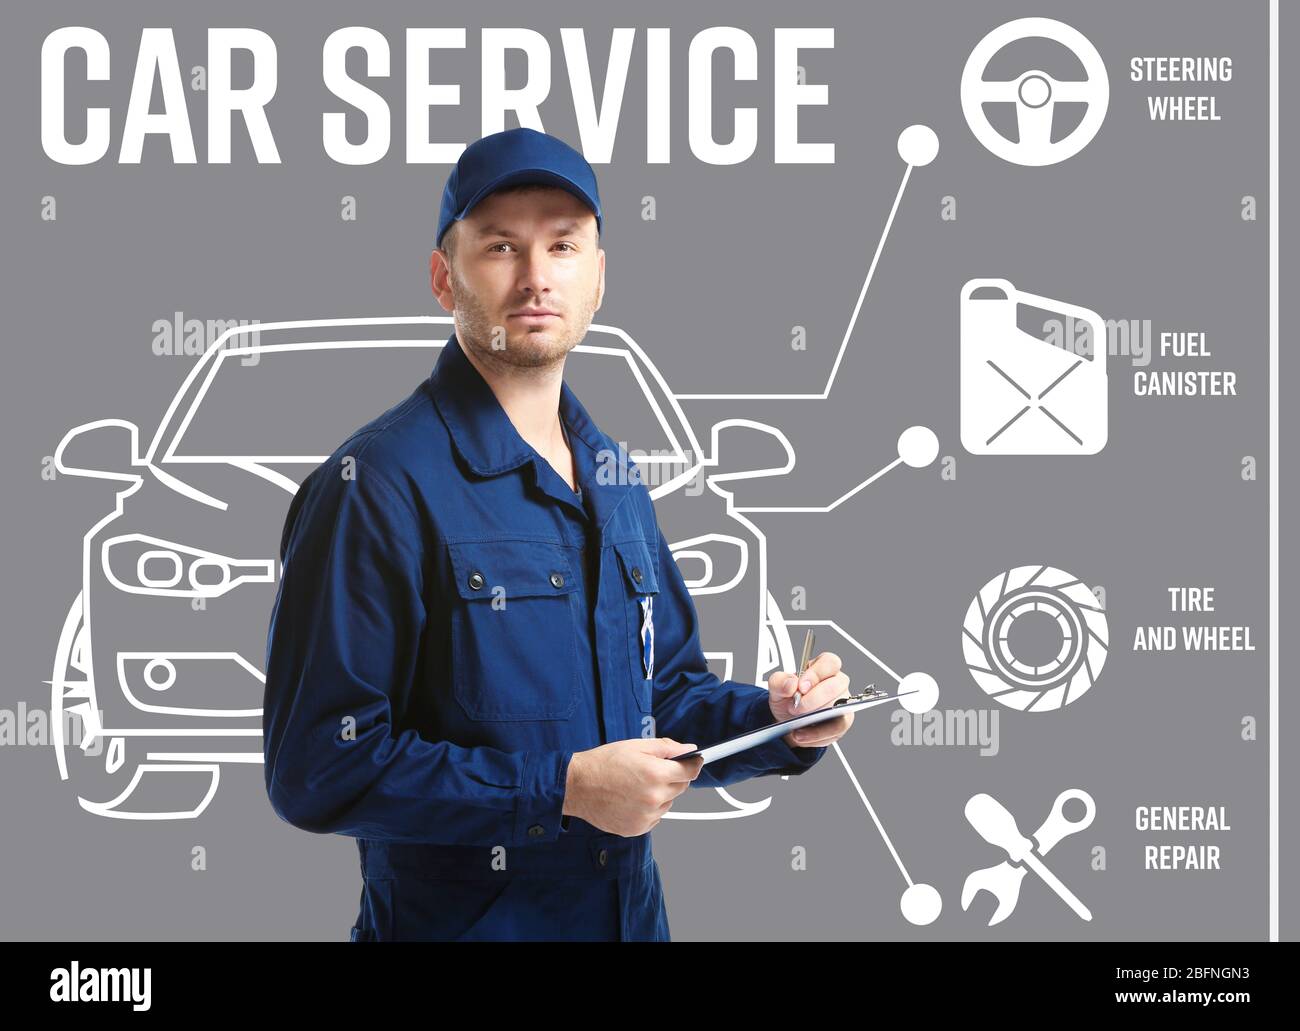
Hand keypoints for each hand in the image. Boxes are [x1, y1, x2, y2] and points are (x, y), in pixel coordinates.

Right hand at [563, 738, 703, 836]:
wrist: (577, 786)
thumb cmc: (603, 764)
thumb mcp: (636, 746)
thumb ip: (666, 747)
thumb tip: (688, 750)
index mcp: (656, 774)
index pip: (690, 771)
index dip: (693, 764)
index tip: (694, 761)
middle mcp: (654, 798)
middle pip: (681, 787)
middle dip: (673, 777)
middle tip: (653, 770)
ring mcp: (646, 816)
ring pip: (668, 803)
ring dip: (660, 794)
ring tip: (637, 785)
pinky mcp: (637, 828)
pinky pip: (655, 817)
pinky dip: (649, 809)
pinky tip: (632, 799)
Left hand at [766, 651, 853, 749]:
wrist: (787, 721)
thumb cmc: (788, 699)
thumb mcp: (777, 687)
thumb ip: (779, 681)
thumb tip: (791, 683)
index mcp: (822, 667)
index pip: (829, 662)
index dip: (816, 674)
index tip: (801, 687)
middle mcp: (836, 683)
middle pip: (836, 685)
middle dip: (814, 698)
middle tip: (795, 707)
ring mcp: (843, 702)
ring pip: (839, 708)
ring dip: (815, 717)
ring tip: (796, 723)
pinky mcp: (843, 722)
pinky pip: (836, 728)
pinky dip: (817, 734)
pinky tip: (802, 734)